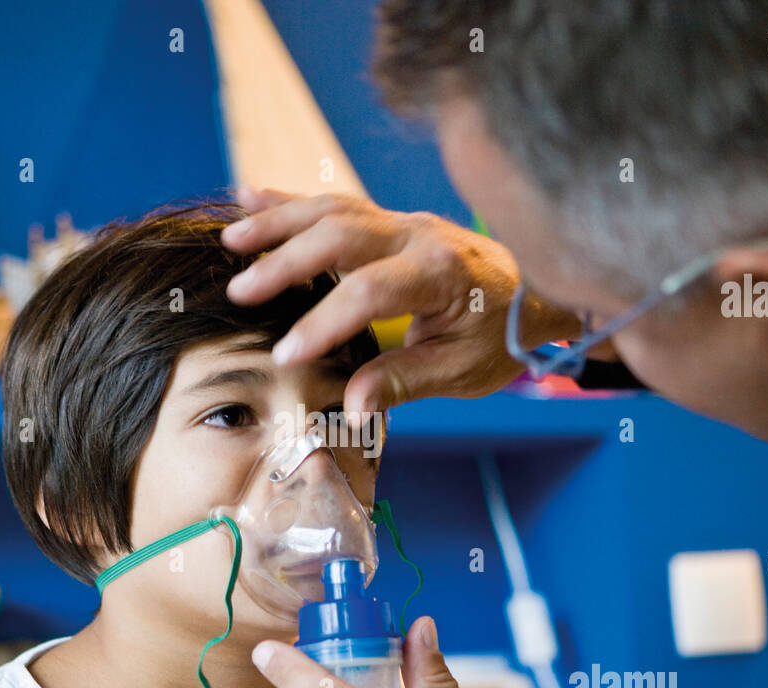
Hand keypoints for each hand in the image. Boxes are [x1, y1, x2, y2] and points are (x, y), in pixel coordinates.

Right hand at [222, 187, 581, 420]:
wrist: (535, 294)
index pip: (370, 292)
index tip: (285, 356)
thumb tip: (350, 410)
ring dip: (279, 221)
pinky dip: (291, 201)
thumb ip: (402, 383)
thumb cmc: (498, 336)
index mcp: (441, 274)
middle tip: (240, 292)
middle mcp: (418, 235)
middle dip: (286, 261)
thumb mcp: (460, 371)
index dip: (323, 324)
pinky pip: (336, 203)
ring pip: (333, 208)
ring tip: (231, 240)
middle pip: (341, 234)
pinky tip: (248, 198)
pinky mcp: (390, 221)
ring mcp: (403, 221)